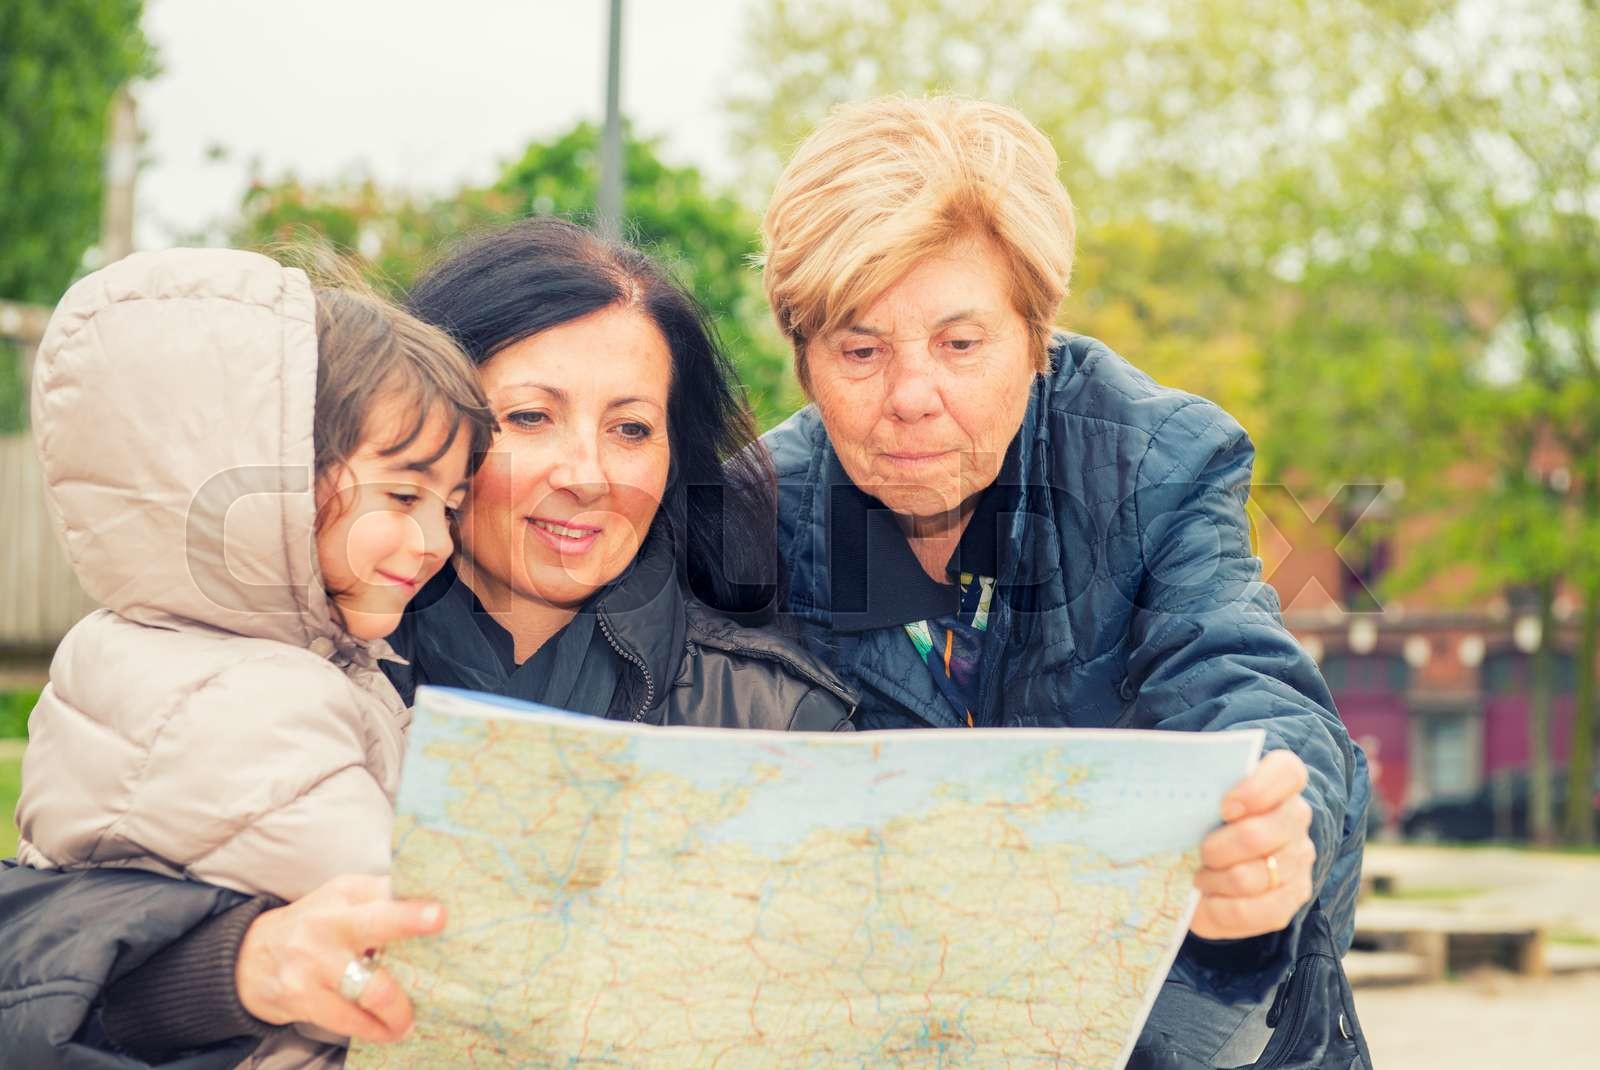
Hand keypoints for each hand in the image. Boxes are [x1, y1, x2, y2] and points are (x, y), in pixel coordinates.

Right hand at [235, 874, 444, 1043]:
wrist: (247, 958)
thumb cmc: (315, 928)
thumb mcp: (342, 902)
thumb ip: (381, 902)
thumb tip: (436, 912)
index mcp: (346, 893)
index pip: (386, 890)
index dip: (416, 899)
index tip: (443, 906)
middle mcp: (329, 921)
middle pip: (375, 921)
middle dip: (408, 920)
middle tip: (438, 920)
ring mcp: (313, 960)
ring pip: (369, 986)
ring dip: (398, 1009)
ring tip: (409, 1021)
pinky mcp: (301, 996)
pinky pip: (348, 1019)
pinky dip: (373, 1029)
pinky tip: (388, 1032)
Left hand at [1190, 750, 1315, 940]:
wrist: (1215, 860)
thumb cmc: (1203, 817)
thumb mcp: (1197, 797)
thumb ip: (1194, 790)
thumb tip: (1163, 798)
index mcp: (1280, 780)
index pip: (1287, 772)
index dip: (1257, 789)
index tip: (1224, 807)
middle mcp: (1295, 817)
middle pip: (1258, 834)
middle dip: (1217, 849)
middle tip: (1199, 852)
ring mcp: (1298, 857)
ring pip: (1252, 876)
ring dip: (1216, 880)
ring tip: (1199, 876)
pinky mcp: (1293, 896)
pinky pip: (1258, 910)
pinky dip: (1223, 909)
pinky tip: (1209, 899)